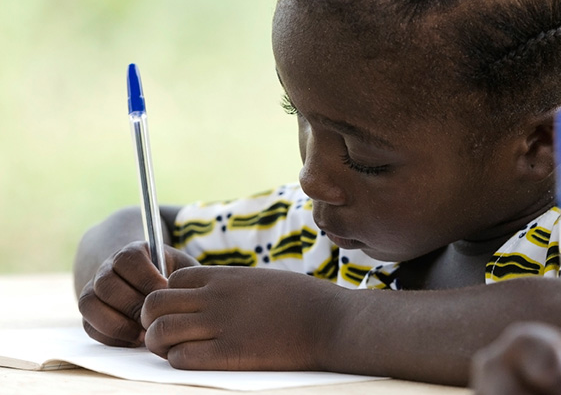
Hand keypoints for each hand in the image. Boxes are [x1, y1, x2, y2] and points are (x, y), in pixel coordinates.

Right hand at [77, 242, 197, 346]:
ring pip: (89, 304)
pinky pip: (89, 326)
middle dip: (133, 305)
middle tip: (155, 319)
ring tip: (144, 334)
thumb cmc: (176, 280)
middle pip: (106, 284)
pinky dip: (110, 337)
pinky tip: (134, 340)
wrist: (153, 287)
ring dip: (118, 323)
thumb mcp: (184, 271)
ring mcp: (94, 290)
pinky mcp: (90, 314)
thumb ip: (185, 279)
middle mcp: (107, 268)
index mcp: (132, 253)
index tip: (166, 294)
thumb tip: (180, 299)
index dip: (147, 279)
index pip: (128, 260)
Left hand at [141, 266, 341, 370]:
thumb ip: (234, 287)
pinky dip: (179, 361)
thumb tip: (218, 297)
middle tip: (168, 334)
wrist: (332, 321)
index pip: (172, 280)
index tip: (183, 313)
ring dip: (160, 344)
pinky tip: (197, 361)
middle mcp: (216, 297)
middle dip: (152, 320)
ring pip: (159, 331)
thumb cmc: (307, 302)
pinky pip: (181, 357)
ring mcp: (221, 324)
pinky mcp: (230, 353)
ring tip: (176, 350)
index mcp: (225, 276)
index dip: (170, 298)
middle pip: (154, 303)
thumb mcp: (264, 281)